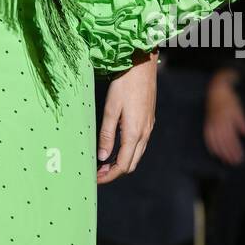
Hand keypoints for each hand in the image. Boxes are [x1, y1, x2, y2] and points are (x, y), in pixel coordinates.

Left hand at [96, 53, 156, 183]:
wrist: (142, 65)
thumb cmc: (124, 83)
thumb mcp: (111, 108)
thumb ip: (107, 134)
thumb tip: (102, 157)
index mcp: (135, 132)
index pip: (123, 165)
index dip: (109, 176)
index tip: (95, 179)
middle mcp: (145, 133)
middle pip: (131, 163)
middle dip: (115, 172)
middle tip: (97, 173)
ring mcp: (148, 126)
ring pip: (136, 154)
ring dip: (121, 162)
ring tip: (103, 163)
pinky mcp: (148, 120)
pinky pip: (139, 144)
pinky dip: (127, 151)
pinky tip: (115, 146)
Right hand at [203, 72, 244, 164]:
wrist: (216, 91)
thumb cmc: (229, 100)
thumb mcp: (238, 110)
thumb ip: (242, 123)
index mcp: (227, 122)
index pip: (232, 140)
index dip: (236, 150)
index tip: (240, 157)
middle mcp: (218, 125)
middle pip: (224, 143)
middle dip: (229, 154)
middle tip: (234, 163)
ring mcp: (211, 125)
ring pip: (215, 142)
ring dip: (221, 153)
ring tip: (225, 160)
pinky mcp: (207, 124)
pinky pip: (207, 138)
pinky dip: (211, 147)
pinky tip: (214, 153)